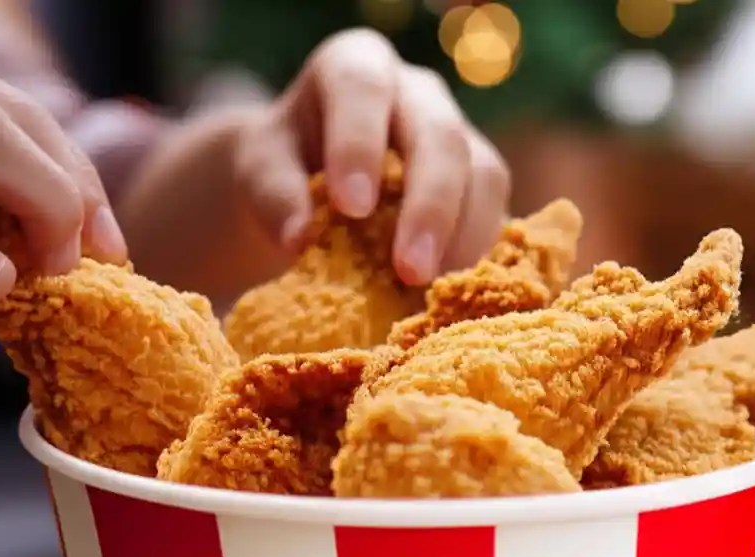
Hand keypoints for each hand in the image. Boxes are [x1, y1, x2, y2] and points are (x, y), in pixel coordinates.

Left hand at [229, 28, 508, 284]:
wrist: (312, 181)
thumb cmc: (284, 165)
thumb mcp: (260, 168)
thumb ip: (273, 193)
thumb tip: (298, 239)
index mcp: (355, 66)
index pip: (363, 88)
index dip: (359, 144)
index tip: (349, 207)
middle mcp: (416, 92)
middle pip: (440, 135)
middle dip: (429, 206)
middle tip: (410, 271)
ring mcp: (458, 132)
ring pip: (483, 174)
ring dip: (463, 239)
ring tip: (430, 292)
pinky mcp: (481, 180)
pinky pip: (495, 213)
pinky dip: (473, 255)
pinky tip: (446, 292)